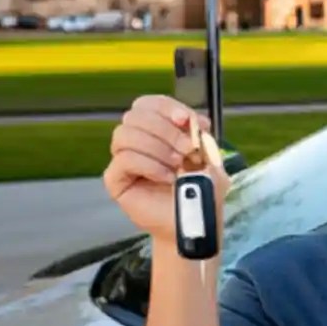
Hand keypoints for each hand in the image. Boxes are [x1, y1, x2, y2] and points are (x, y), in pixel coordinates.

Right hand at [103, 95, 229, 242]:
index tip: (187, 120)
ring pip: (125, 134)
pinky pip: (124, 160)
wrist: (194, 222)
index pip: (150, 103)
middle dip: (165, 129)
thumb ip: (200, 135)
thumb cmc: (201, 189)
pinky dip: (149, 165)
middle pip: (135, 115)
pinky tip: (166, 177)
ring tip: (177, 165)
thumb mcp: (210, 157)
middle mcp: (137, 140)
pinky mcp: (116, 180)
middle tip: (187, 149)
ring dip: (157, 147)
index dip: (167, 107)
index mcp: (158, 129)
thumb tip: (190, 120)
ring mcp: (124, 159)